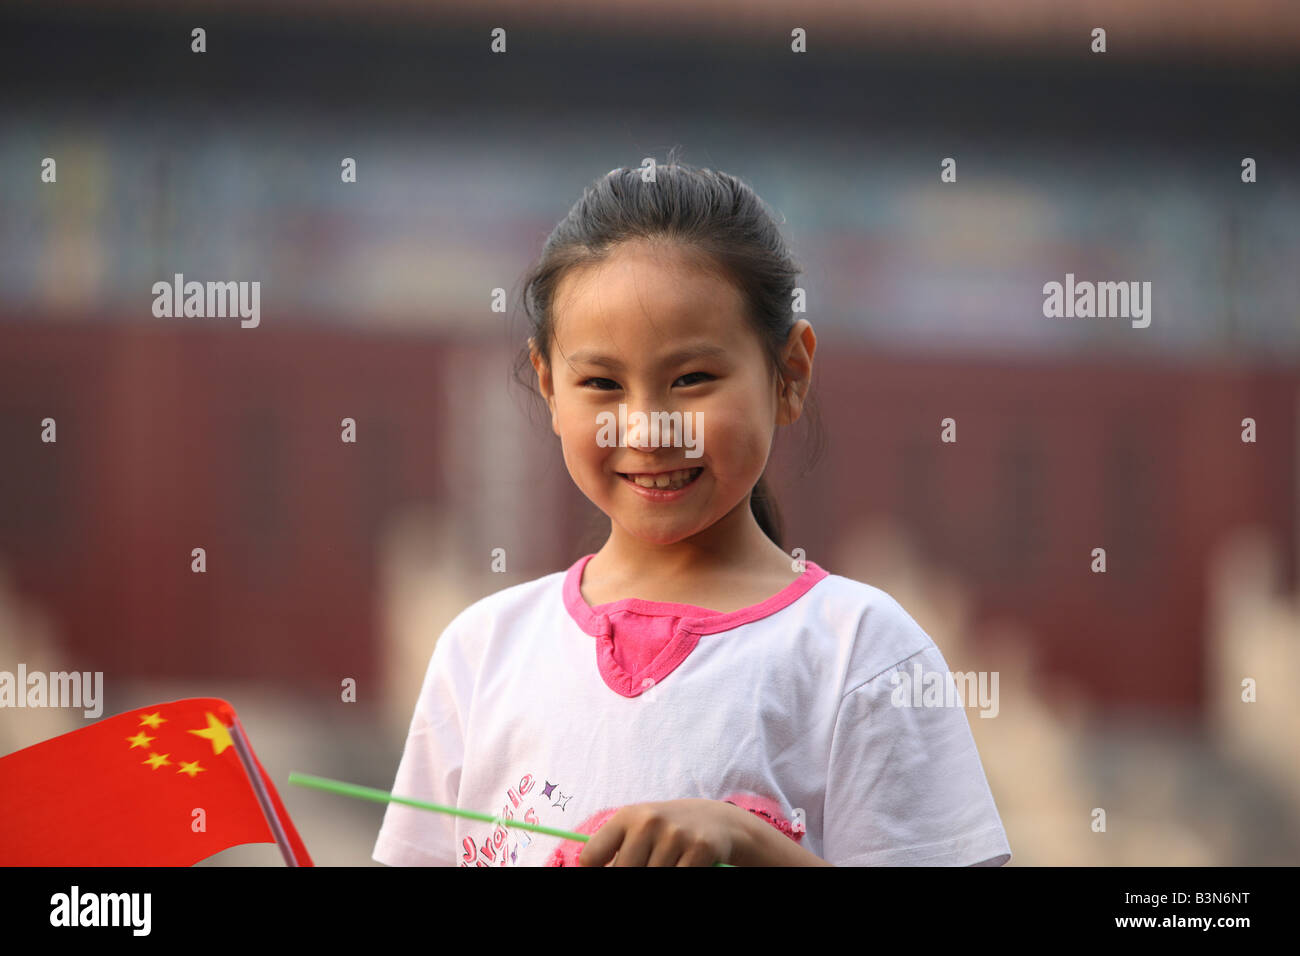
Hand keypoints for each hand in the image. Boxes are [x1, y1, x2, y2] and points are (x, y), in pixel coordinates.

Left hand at [578, 798, 750, 866]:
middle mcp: (649, 821)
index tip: (607, 871)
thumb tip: (587, 870)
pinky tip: (681, 867)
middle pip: (622, 872)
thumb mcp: (639, 830)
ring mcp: (675, 835)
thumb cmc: (667, 832)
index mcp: (628, 816)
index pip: (591, 856)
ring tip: (665, 864)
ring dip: (659, 876)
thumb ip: (616, 850)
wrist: (716, 821)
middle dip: (632, 876)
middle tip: (647, 865)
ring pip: (653, 877)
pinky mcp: (700, 849)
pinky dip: (678, 876)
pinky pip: (678, 878)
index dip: (595, 872)